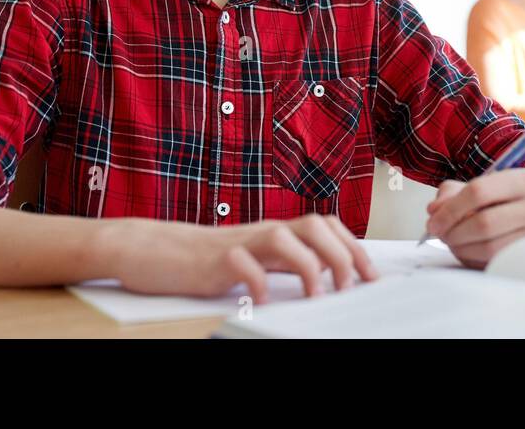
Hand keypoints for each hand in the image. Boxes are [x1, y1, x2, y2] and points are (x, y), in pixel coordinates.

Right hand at [104, 214, 377, 301]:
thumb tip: (327, 276)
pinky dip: (256, 282)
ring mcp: (239, 242)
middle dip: (340, 254)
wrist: (153, 249)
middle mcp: (263, 232)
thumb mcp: (254, 258)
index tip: (371, 275)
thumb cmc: (205, 259)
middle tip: (348, 286)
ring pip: (283, 236)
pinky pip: (240, 263)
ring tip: (315, 295)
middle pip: (315, 225)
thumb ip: (285, 262)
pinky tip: (262, 300)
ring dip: (307, 265)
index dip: (353, 247)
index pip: (326, 226)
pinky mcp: (213, 259)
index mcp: (276, 232)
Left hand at [424, 168, 524, 268]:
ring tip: (451, 241)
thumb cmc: (513, 198)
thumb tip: (433, 210)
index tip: (433, 219)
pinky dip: (474, 259)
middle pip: (483, 223)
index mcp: (523, 181)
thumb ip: (456, 191)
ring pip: (489, 247)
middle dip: (452, 231)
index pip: (478, 192)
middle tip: (437, 233)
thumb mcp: (490, 184)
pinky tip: (467, 251)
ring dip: (460, 248)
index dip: (450, 208)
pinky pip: (496, 263)